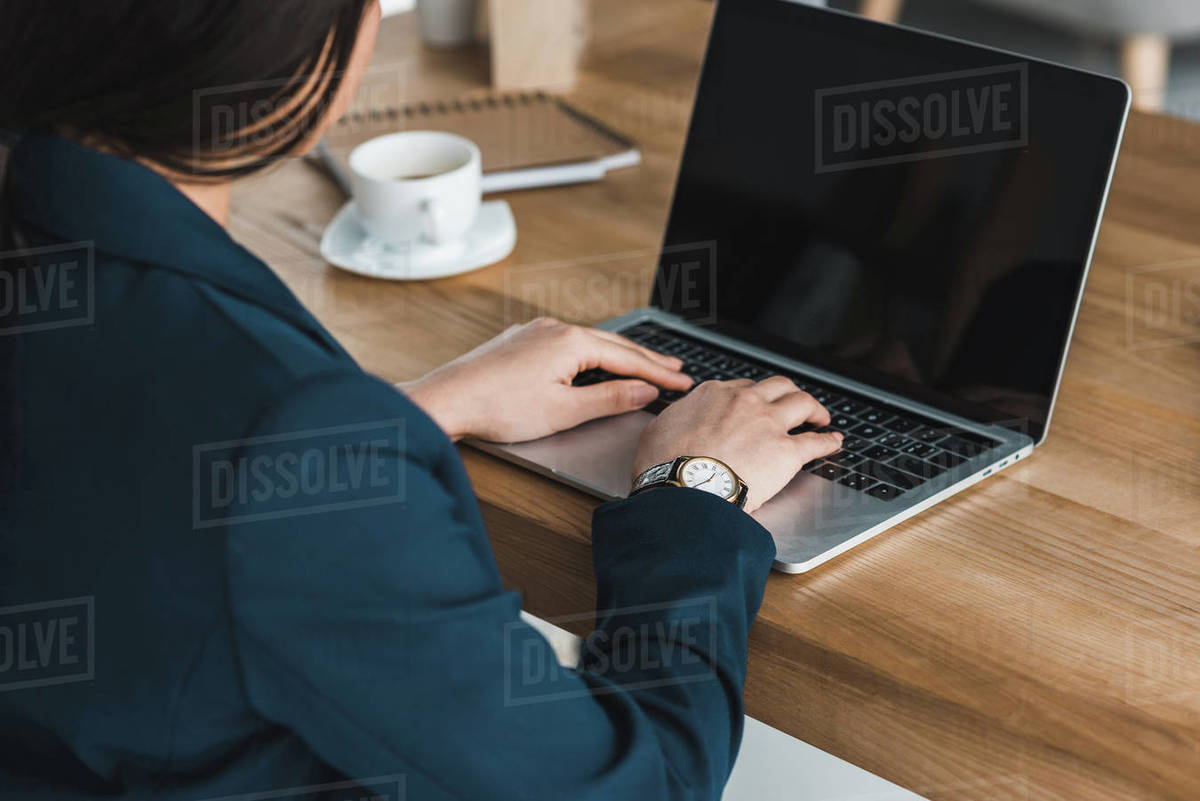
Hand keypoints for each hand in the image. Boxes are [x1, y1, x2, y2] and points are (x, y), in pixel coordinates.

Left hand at [401, 318, 693, 442]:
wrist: (447, 400)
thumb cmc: (498, 408)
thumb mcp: (564, 411)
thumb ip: (610, 399)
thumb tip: (644, 391)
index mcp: (571, 342)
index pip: (628, 358)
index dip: (659, 374)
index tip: (683, 383)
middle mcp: (555, 328)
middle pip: (613, 344)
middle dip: (647, 359)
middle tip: (676, 370)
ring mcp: (536, 331)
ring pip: (590, 341)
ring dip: (619, 354)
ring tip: (644, 366)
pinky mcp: (521, 341)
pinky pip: (568, 342)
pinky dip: (592, 353)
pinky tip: (595, 361)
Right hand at [632, 377, 842, 513]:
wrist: (685, 488)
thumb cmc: (665, 466)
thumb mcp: (658, 431)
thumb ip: (675, 420)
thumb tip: (675, 424)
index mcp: (714, 394)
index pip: (742, 387)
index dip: (752, 396)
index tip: (755, 405)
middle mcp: (745, 401)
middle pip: (777, 386)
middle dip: (788, 392)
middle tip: (794, 402)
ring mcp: (768, 424)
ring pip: (802, 402)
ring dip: (814, 408)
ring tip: (820, 417)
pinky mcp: (787, 452)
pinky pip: (816, 442)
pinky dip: (828, 441)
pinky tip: (834, 443)